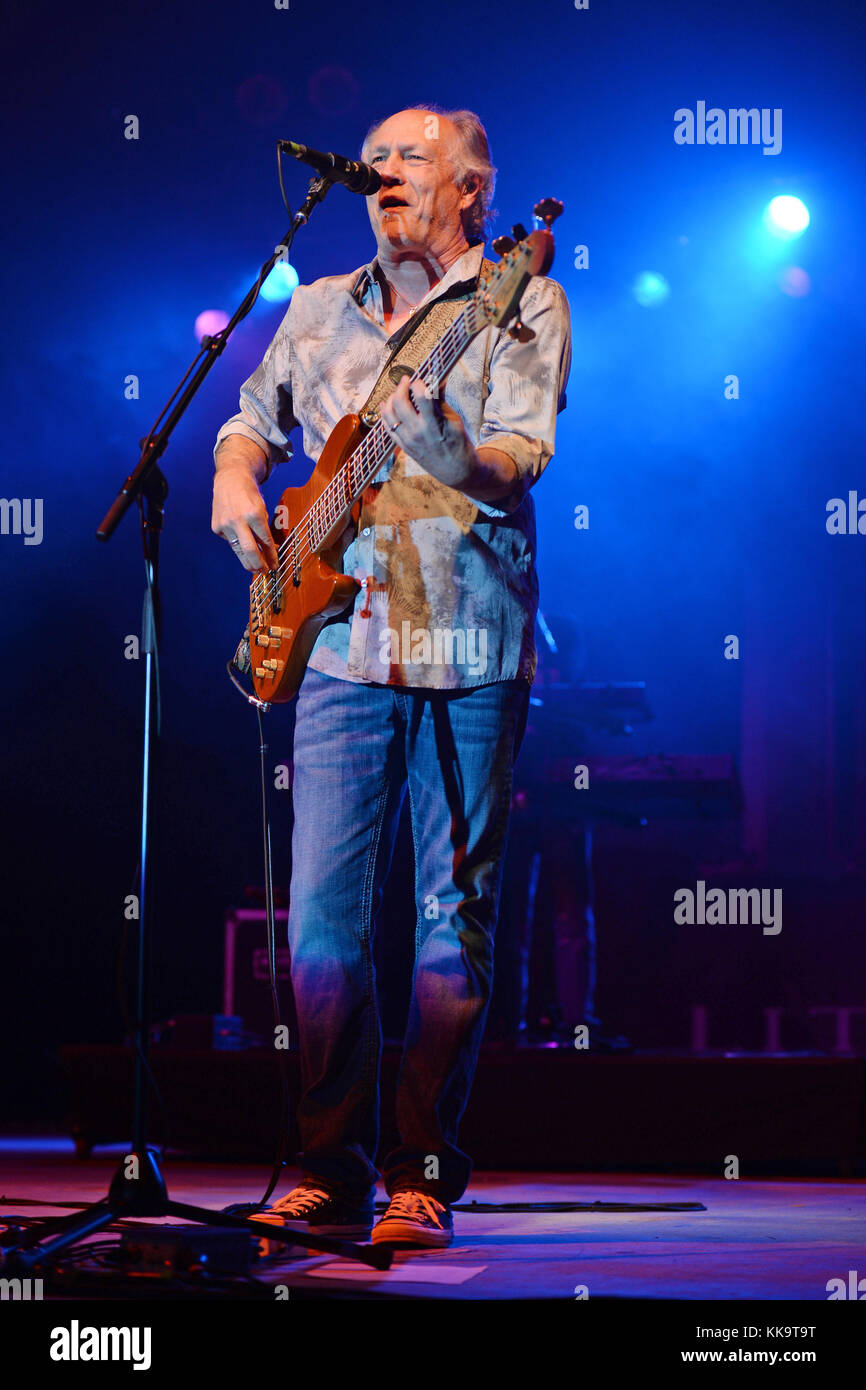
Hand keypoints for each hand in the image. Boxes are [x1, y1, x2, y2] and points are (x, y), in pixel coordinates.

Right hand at [211, 458, 277, 572]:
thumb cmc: (249, 494)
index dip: (271, 555)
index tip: (275, 564)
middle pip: (250, 550)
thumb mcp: (262, 508)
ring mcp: (225, 524)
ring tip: (255, 569)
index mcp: (254, 513)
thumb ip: (263, 528)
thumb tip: (268, 550)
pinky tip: (240, 538)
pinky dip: (237, 543)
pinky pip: (230, 541)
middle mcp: (238, 519)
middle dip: (259, 564)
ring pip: (238, 550)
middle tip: (265, 571)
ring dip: (247, 562)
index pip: (265, 540)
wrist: (230, 479)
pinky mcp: (217, 527)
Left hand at [379, 377, 475, 488]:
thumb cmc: (458, 444)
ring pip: (389, 414)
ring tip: (398, 393)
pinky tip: (387, 405)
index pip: (421, 396)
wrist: (455, 471)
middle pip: (400, 402)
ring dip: (391, 399)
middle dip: (401, 387)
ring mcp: (408, 440)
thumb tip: (437, 380)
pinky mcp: (403, 446)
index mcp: (434, 424)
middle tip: (406, 380)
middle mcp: (418, 432)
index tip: (420, 379)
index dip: (418, 383)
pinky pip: (387, 427)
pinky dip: (385, 413)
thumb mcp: (454, 420)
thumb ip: (441, 400)